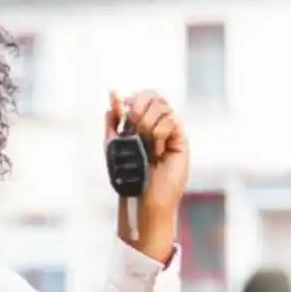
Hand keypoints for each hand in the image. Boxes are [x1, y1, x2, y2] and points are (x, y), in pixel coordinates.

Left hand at [105, 89, 188, 263]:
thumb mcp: (113, 145)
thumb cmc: (128, 174)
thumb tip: (113, 96)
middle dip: (138, 108)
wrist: (142, 195)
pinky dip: (159, 133)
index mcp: (140, 122)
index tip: (123, 108)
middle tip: (134, 128)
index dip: (132, 98)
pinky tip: (157, 150)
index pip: (142, 96)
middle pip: (153, 96)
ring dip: (148, 123)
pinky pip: (170, 121)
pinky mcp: (179, 139)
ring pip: (161, 107)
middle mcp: (156, 123)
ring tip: (146, 144)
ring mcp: (169, 130)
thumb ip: (112, 121)